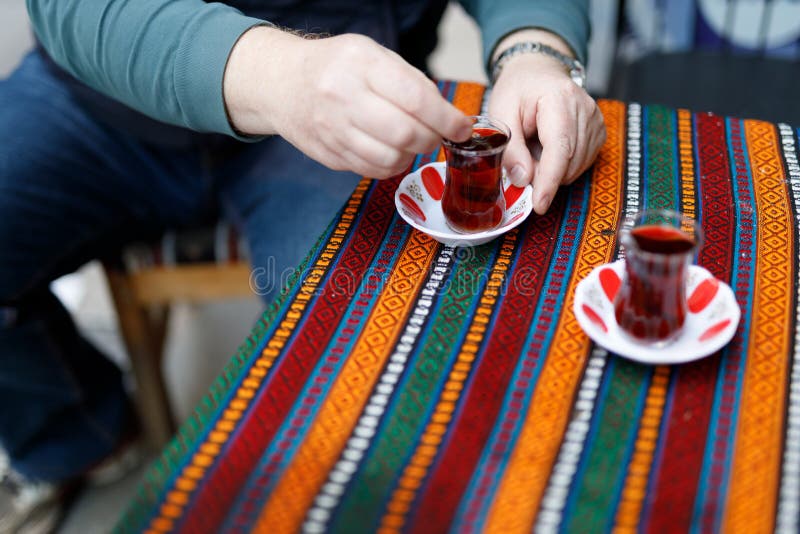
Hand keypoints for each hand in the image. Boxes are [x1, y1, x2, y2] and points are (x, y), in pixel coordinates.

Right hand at [224, 28, 471, 178]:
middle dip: (431, 139)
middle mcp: (343, 97)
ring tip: (412, 141)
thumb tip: (447, 116)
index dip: (446, 118)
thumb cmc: (335, 67)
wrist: (282, 84)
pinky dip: (391, 165)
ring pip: (390, 159)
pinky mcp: (329, 155)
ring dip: (411, 155)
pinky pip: (372, 170)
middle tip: (437, 135)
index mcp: (360, 64)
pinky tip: (390, 150)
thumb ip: (410, 81)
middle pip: (404, 133)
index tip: (460, 127)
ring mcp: (333, 130)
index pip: (415, 98)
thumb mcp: (372, 55)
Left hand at [488, 36, 605, 214]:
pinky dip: (561, 166)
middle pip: (568, 162)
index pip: (560, 148)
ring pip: (575, 167)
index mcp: (561, 99)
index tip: (539, 204)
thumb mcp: (502, 112)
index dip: (549, 180)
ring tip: (534, 147)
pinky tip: (548, 149)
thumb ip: (510, 148)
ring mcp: (596, 121)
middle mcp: (586, 110)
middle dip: (543, 175)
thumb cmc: (518, 89)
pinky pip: (581, 164)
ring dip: (551, 170)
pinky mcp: (599, 132)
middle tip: (520, 161)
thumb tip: (522, 180)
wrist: (538, 71)